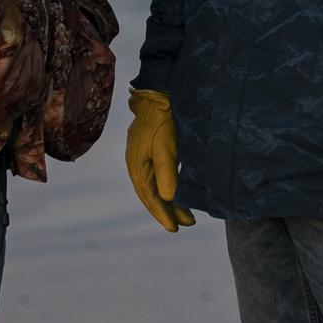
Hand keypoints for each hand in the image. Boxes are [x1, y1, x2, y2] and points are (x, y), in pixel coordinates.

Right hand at [124, 89, 194, 232]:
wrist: (156, 95)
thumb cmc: (162, 120)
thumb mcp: (167, 146)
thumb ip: (167, 172)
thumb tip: (168, 198)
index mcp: (137, 166)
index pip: (150, 196)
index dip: (162, 214)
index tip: (175, 228)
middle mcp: (137, 165)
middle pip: (151, 195)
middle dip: (167, 211)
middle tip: (184, 225)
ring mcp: (142, 158)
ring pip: (154, 187)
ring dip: (169, 202)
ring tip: (186, 215)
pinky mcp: (149, 152)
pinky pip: (157, 177)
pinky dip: (167, 188)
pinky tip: (177, 193)